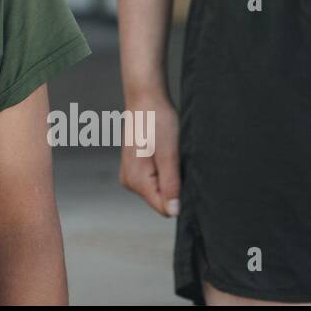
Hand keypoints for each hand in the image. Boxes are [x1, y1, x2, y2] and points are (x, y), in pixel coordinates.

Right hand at [118, 85, 180, 217]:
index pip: (163, 208)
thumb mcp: (169, 154)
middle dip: (174, 186)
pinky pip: (154, 181)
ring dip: (169, 177)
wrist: (145, 98)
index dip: (179, 197)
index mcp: (136, 180)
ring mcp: (130, 175)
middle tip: (175, 160)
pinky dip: (164, 171)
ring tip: (167, 154)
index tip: (181, 174)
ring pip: (158, 191)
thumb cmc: (157, 121)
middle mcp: (129, 181)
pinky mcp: (134, 168)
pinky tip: (163, 153)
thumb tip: (174, 211)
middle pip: (160, 200)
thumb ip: (170, 185)